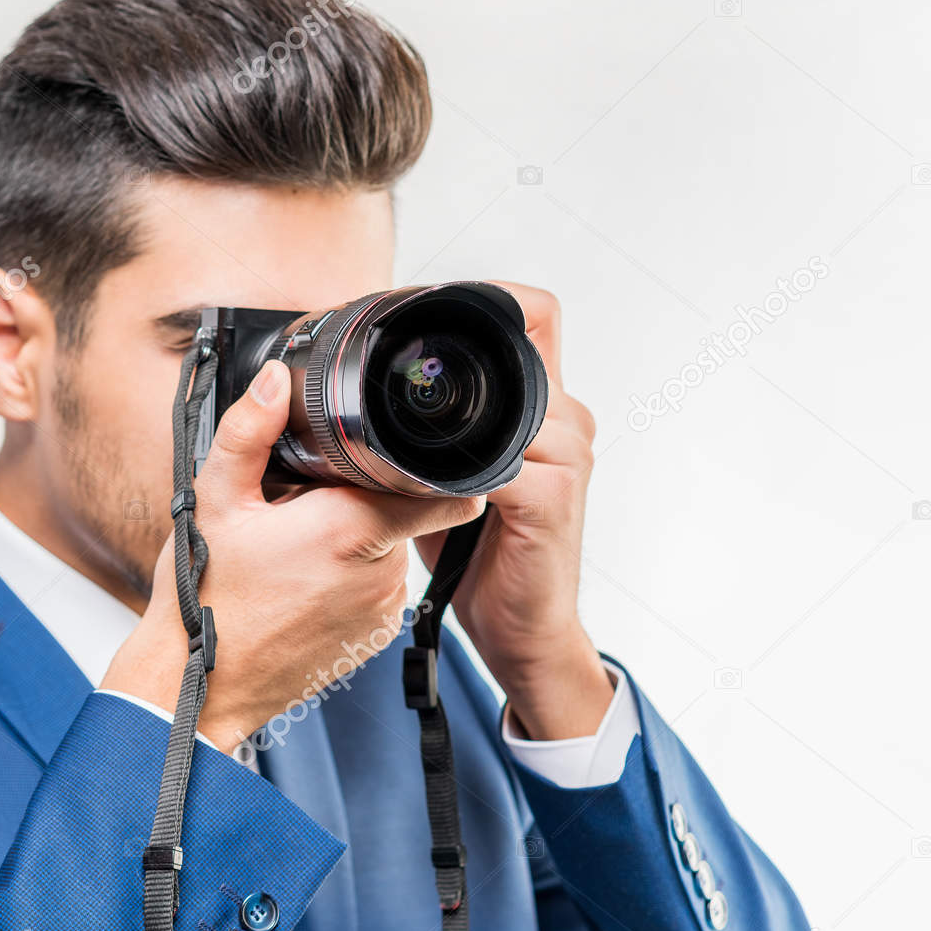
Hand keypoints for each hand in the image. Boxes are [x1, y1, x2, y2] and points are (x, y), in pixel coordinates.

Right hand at [103, 360, 483, 748]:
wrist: (198, 688)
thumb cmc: (205, 597)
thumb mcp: (215, 501)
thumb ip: (251, 431)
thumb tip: (279, 379)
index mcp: (353, 529)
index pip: (447, 492)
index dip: (434, 469)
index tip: (402, 460)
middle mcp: (381, 574)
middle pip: (405, 512)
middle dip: (368, 499)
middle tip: (307, 507)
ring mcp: (383, 611)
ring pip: (391, 550)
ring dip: (358, 540)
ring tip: (299, 549)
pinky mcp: (376, 638)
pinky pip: (379, 589)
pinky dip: (353, 579)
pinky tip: (305, 584)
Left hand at [414, 283, 612, 739]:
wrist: (524, 631)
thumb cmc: (486, 554)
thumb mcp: (452, 474)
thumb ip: (433, 430)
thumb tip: (362, 394)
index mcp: (549, 406)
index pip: (534, 315)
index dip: (485, 298)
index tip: (423, 313)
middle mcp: (568, 419)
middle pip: (520, 340)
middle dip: (450, 352)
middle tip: (385, 368)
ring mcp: (568, 455)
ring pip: (498, 402)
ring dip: (440, 417)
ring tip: (395, 438)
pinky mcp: (553, 497)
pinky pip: (493, 465)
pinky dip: (445, 473)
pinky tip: (420, 486)